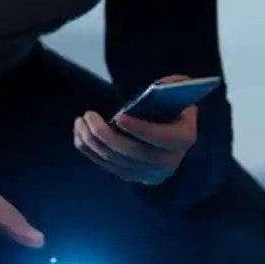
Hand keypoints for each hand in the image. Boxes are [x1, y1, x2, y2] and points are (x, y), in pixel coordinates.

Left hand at [73, 75, 198, 185]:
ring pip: (115, 160)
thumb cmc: (173, 107)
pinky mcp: (131, 176)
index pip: (161, 138)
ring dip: (92, 141)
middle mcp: (169, 162)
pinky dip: (90, 150)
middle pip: (132, 152)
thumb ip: (172, 87)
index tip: (119, 116)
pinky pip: (106, 166)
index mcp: (183, 139)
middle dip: (106, 135)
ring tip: (80, 121)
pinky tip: (80, 133)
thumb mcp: (178, 94)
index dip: (140, 129)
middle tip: (88, 115)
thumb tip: (157, 87)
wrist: (173, 131)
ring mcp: (149, 173)